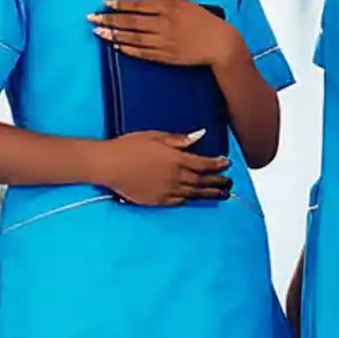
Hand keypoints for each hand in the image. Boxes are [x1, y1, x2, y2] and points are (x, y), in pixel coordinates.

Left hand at [89, 0, 242, 66]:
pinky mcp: (165, 56)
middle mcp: (164, 24)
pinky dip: (128, 49)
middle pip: (131, 22)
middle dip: (110, 20)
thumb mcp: (184, 1)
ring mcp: (164, 42)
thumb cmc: (202, 20)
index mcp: (168, 8)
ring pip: (133, 38)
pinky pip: (142, 53)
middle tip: (92, 18)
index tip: (104, 3)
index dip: (120, 4)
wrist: (219, 43)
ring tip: (98, 33)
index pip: (138, 5)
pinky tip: (115, 46)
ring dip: (114, 35)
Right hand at [97, 130, 231, 205]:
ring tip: (221, 194)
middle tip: (229, 182)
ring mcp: (167, 190)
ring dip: (210, 193)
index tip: (227, 164)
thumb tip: (199, 135)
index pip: (204, 163)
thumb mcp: (155, 136)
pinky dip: (190, 199)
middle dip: (218, 181)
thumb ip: (179, 139)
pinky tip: (196, 198)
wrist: (109, 165)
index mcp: (176, 158)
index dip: (218, 164)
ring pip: (194, 193)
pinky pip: (180, 201)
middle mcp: (175, 176)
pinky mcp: (158, 201)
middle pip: (203, 180)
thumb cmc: (129, 146)